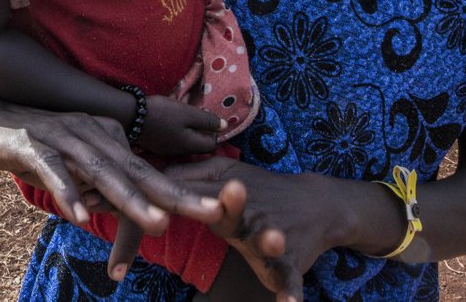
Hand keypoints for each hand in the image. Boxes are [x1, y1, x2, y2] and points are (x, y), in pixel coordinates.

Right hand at [0, 86, 224, 232]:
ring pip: (102, 173)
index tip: (217, 210)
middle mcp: (94, 137)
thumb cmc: (40, 143)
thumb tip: (127, 209)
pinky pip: (53, 171)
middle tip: (210, 213)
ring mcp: (65, 140)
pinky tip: (79, 216)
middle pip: (138, 172)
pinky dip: (67, 192)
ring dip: (130, 199)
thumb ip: (102, 184)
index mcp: (109, 141)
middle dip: (174, 196)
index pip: (150, 173)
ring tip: (158, 224)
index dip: (182, 193)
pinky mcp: (33, 146)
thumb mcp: (77, 164)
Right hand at [136, 94, 221, 155]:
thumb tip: (225, 126)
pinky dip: (176, 131)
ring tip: (182, 114)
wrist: (130, 116)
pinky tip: (170, 121)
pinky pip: (174, 140)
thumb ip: (207, 120)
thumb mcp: (187, 113)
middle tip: (196, 114)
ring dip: (188, 130)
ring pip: (186, 142)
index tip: (207, 117)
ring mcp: (167, 151)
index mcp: (190, 146)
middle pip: (199, 144)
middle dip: (201, 130)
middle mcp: (181, 153)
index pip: (212, 144)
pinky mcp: (157, 147)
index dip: (214, 131)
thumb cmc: (162, 113)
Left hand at [169, 157, 353, 300]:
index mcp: (226, 197)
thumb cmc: (257, 190)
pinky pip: (290, 279)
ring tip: (275, 241)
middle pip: (237, 213)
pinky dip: (291, 292)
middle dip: (234, 204)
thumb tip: (150, 178)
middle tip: (234, 191)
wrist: (315, 204)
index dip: (178, 201)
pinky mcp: (291, 264)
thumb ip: (188, 177)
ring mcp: (272, 238)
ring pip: (269, 243)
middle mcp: (249, 217)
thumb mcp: (223, 174)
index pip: (197, 198)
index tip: (156, 206)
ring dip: (270, 242)